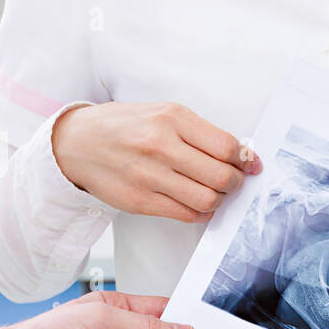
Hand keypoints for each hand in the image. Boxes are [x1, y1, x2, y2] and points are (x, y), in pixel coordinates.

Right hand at [52, 102, 260, 222]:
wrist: (78, 143)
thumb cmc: (125, 126)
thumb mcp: (163, 114)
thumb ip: (200, 133)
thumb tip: (241, 155)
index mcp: (171, 118)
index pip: (226, 146)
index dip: (245, 160)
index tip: (251, 165)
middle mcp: (160, 145)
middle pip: (221, 177)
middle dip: (236, 183)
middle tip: (234, 181)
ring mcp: (149, 176)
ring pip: (207, 200)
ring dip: (219, 200)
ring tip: (213, 192)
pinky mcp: (140, 201)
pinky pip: (186, 214)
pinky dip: (200, 212)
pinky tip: (197, 202)